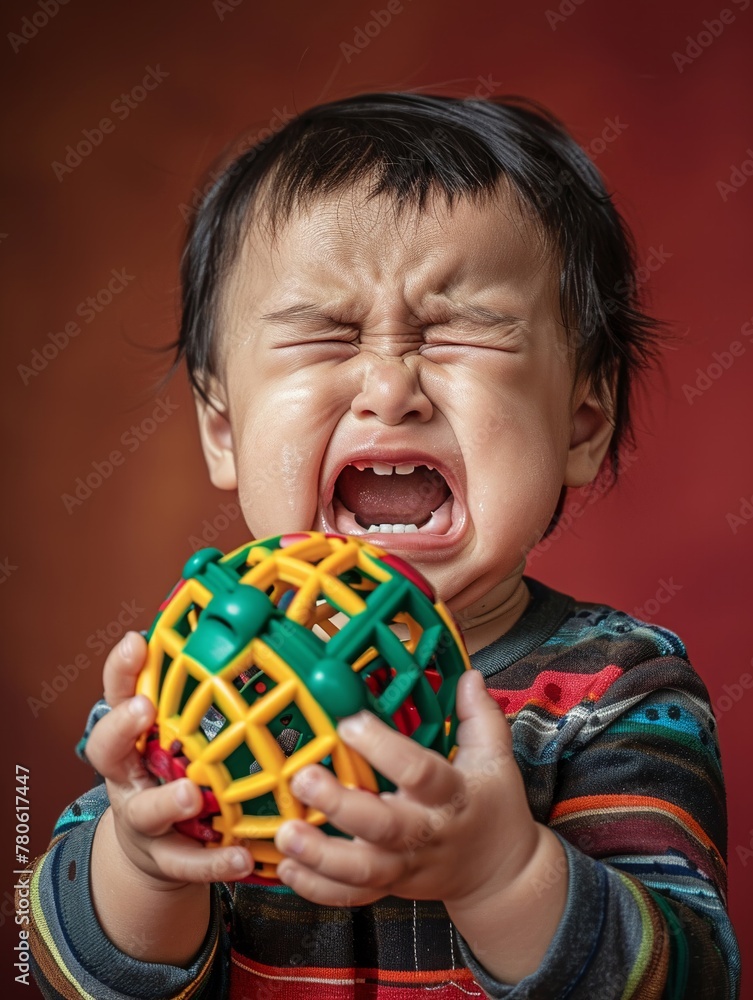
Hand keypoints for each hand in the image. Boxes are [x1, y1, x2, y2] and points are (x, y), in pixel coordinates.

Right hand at [86, 631, 252, 888]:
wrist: (160, 847)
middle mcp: (127, 777)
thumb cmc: (174, 772)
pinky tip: (241, 858)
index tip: (135, 642)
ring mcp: (141, 820)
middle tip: (143, 709)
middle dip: (122, 727)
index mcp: (132, 739)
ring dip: (166, 801)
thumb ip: (201, 697)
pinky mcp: (165, 859)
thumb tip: (253, 635)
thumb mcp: (176, 734)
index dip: (121, 671)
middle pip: (107, 750)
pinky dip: (213, 862)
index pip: (116, 696)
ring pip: (144, 812)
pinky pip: (187, 863)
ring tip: (190, 795)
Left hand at [273, 669, 542, 909]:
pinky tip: (287, 868)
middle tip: (302, 779)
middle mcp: (426, 832)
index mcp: (452, 795)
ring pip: (362, 870)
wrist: (500, 874)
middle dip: (340, 805)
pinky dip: (317, 888)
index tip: (350, 722)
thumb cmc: (492, 807)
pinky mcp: (390, 888)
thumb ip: (480, 714)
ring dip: (320, 855)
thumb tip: (468, 675)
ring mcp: (406, 865)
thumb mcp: (496, 757)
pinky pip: (351, 896)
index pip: (418, 770)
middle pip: (382, 827)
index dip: (383, 748)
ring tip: (286, 833)